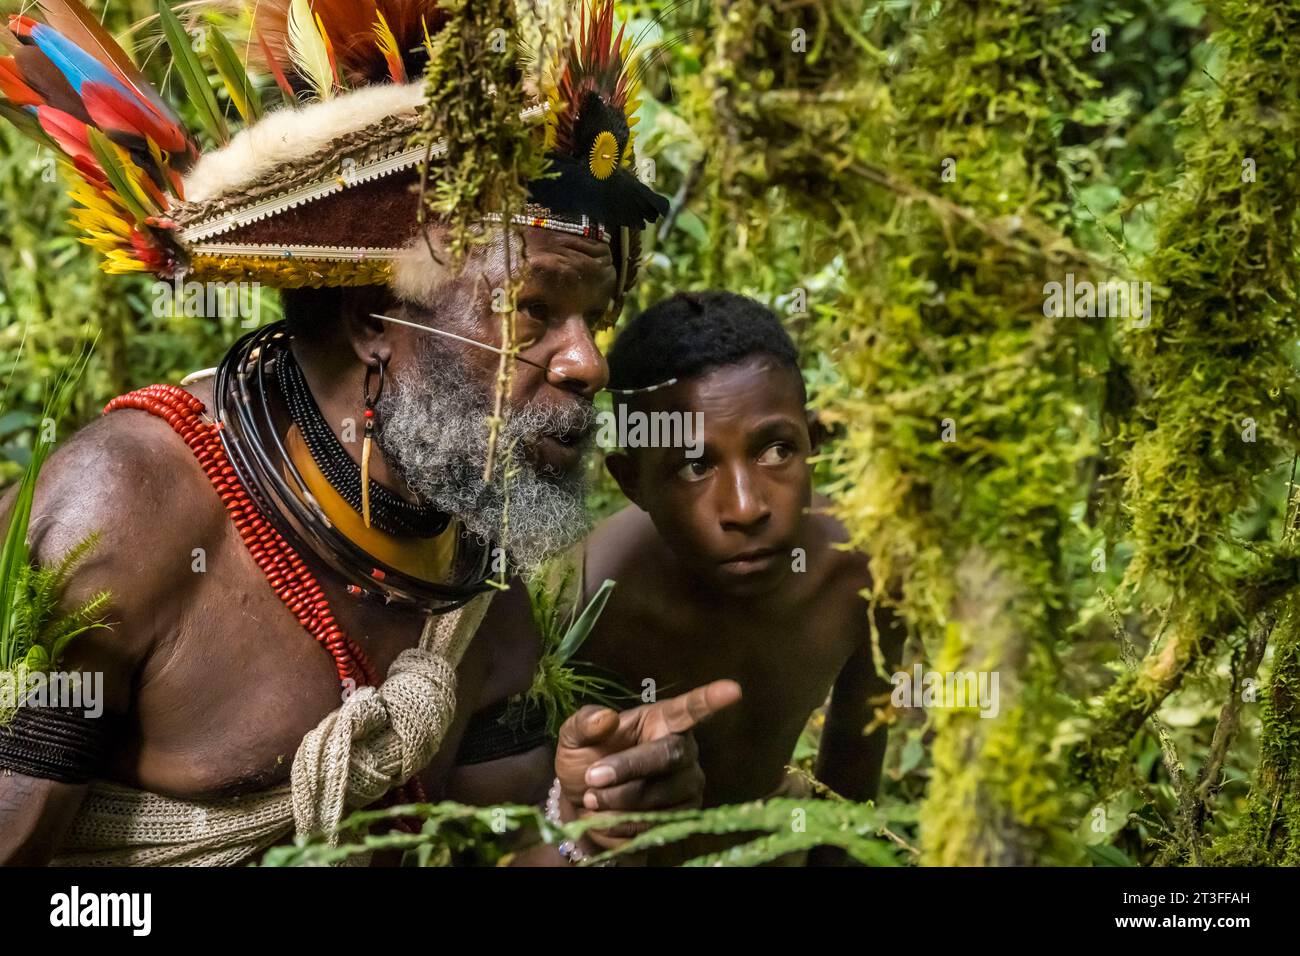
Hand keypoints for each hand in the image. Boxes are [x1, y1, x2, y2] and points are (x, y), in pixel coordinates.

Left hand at [554, 679, 741, 848]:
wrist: (583, 810)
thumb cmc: (585, 763)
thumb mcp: (573, 738)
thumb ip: (584, 723)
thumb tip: (605, 718)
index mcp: (661, 720)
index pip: (690, 709)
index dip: (711, 700)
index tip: (733, 689)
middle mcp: (682, 749)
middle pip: (668, 755)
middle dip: (627, 769)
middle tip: (591, 779)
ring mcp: (688, 783)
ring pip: (660, 794)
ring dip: (618, 800)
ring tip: (593, 799)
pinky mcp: (684, 815)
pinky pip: (656, 822)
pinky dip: (624, 822)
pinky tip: (607, 816)